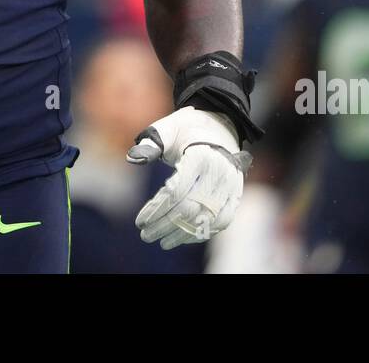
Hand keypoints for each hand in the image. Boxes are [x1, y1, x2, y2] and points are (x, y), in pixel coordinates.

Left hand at [128, 107, 249, 249]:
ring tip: (161, 241)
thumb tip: (132, 158)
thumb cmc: (188, 129)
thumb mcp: (168, 129)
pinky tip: (182, 237)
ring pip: (206, 220)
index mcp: (202, 156)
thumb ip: (151, 143)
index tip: (140, 221)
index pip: (176, 191)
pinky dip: (202, 232)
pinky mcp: (236, 195)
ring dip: (182, 234)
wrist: (220, 126)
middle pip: (189, 209)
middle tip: (145, 234)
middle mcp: (220, 173)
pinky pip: (221, 221)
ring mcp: (231, 186)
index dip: (157, 209)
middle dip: (165, 225)